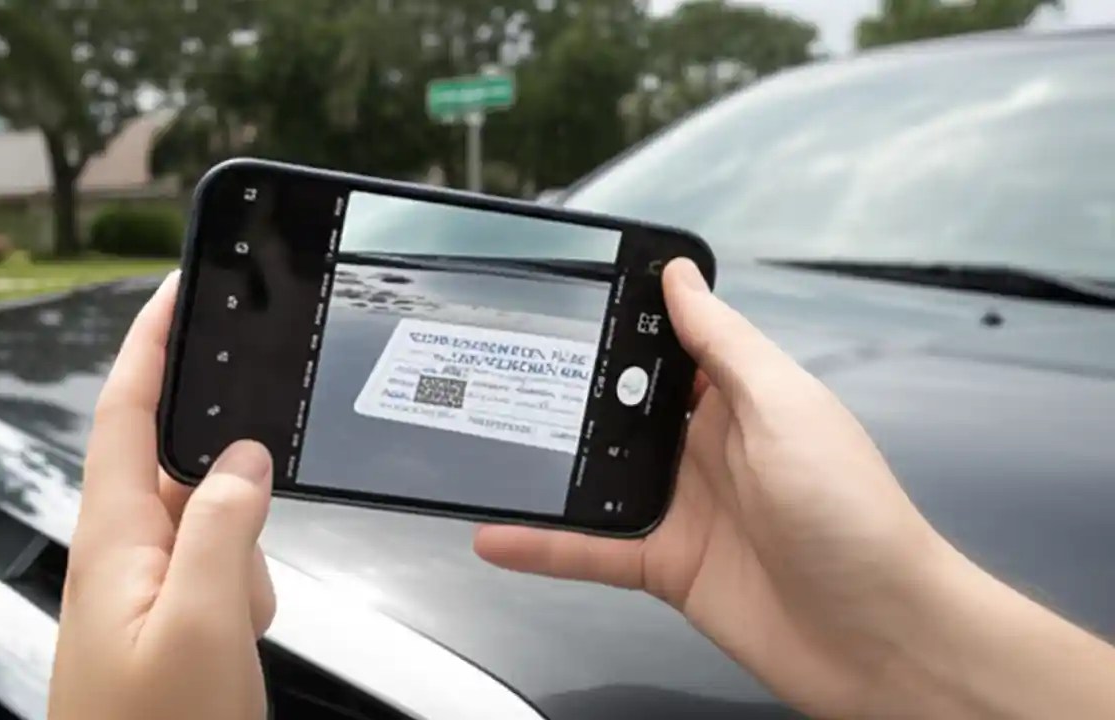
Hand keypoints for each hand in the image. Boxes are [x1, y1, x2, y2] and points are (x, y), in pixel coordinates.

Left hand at [49, 273, 275, 719]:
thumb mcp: (202, 620)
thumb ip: (222, 522)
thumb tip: (246, 458)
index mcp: (113, 538)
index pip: (122, 409)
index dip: (149, 342)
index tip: (178, 289)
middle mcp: (123, 554)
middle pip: (180, 464)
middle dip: (231, 480)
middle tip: (252, 513)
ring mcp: (149, 588)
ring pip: (213, 520)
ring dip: (244, 555)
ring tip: (239, 621)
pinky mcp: (174, 618)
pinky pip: (220, 568)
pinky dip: (245, 587)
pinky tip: (243, 635)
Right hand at [475, 259, 950, 715]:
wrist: (880, 638)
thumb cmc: (855, 516)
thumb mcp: (785, 407)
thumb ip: (724, 345)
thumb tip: (681, 279)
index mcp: (742, 399)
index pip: (669, 349)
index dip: (622, 327)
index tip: (563, 303)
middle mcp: (708, 449)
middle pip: (620, 413)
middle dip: (567, 396)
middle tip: (504, 375)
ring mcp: (684, 508)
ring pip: (595, 479)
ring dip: (545, 470)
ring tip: (487, 451)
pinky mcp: (666, 566)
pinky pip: (591, 551)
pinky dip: (544, 545)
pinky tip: (501, 536)